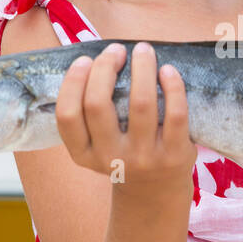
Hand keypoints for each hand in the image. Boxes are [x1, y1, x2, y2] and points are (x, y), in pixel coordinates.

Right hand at [55, 42, 196, 189]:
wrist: (156, 191)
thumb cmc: (124, 151)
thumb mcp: (98, 143)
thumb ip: (92, 111)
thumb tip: (101, 57)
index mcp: (84, 154)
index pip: (67, 115)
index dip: (72, 82)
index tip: (85, 60)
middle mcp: (110, 158)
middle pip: (98, 104)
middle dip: (105, 67)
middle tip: (116, 50)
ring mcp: (143, 158)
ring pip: (140, 103)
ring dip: (141, 68)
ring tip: (143, 50)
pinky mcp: (174, 155)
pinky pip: (175, 114)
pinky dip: (172, 86)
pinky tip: (167, 70)